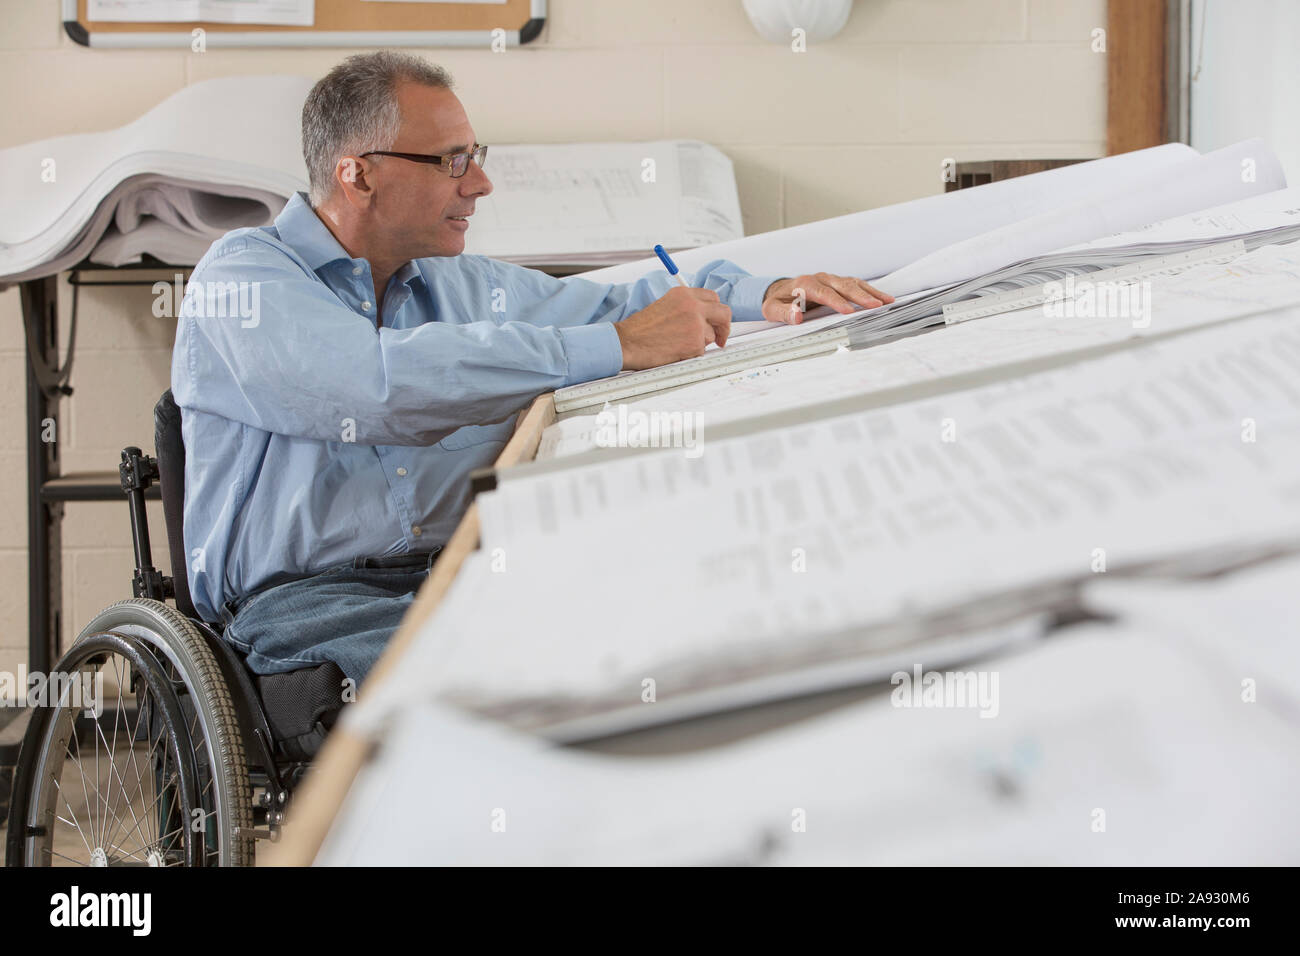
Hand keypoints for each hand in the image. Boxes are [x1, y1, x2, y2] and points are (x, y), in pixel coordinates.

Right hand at [615, 285, 732, 369]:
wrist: (628, 342)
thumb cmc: (641, 328)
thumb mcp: (665, 305)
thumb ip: (686, 307)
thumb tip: (705, 317)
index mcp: (684, 294)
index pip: (713, 298)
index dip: (716, 311)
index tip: (716, 321)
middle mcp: (693, 305)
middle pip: (723, 313)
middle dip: (724, 327)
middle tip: (720, 338)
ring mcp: (696, 324)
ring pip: (711, 336)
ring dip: (699, 343)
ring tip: (677, 344)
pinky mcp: (695, 342)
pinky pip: (702, 351)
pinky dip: (691, 354)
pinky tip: (675, 350)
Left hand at [762, 273, 893, 324]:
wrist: (779, 291)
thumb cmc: (777, 301)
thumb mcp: (772, 310)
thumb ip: (784, 313)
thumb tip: (796, 316)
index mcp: (805, 284)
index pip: (824, 293)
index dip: (837, 302)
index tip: (849, 311)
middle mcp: (821, 278)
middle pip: (844, 286)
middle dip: (860, 296)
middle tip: (876, 306)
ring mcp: (831, 279)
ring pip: (853, 283)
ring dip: (871, 292)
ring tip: (887, 302)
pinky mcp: (837, 283)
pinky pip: (856, 285)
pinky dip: (870, 291)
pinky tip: (883, 298)